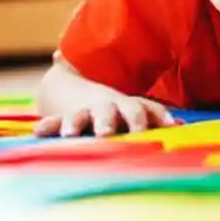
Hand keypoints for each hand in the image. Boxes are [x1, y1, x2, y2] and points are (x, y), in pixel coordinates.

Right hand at [33, 96, 175, 137]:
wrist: (77, 86)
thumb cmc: (116, 108)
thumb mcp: (136, 108)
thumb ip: (156, 115)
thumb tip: (181, 126)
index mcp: (125, 107)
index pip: (136, 109)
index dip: (141, 118)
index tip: (143, 130)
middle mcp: (104, 110)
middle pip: (106, 112)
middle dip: (107, 122)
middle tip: (107, 133)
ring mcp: (82, 114)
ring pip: (78, 117)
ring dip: (74, 124)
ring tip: (69, 134)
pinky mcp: (61, 119)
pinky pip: (51, 123)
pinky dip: (47, 127)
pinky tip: (38, 133)